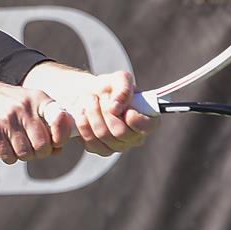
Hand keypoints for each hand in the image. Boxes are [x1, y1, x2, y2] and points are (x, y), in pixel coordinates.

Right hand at [0, 80, 64, 163]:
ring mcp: (8, 119)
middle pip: (43, 145)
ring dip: (23, 156)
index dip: (61, 135)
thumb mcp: (28, 103)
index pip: (60, 119)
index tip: (56, 142)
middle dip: (40, 153)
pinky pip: (9, 157)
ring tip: (17, 146)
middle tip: (33, 148)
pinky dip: (9, 157)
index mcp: (38, 98)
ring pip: (26, 153)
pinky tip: (5, 146)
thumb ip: (47, 123)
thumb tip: (58, 149)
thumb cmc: (6, 104)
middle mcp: (24, 108)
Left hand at [21, 62, 152, 156]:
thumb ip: (123, 88)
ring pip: (103, 135)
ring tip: (88, 100)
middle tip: (97, 97)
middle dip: (105, 111)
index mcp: (147, 120)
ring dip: (92, 115)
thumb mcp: (119, 79)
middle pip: (120, 132)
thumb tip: (116, 107)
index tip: (123, 106)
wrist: (91, 95)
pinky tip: (82, 113)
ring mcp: (117, 146)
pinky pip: (90, 142)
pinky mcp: (99, 149)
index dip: (135, 118)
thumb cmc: (110, 88)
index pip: (148, 126)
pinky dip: (83, 124)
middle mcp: (134, 137)